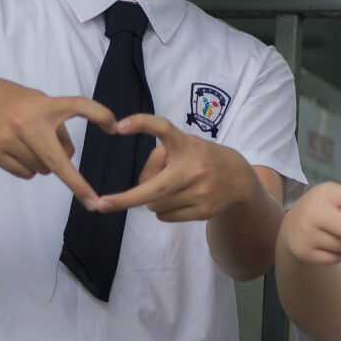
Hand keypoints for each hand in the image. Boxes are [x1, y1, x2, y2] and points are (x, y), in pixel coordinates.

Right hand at [0, 76, 115, 204]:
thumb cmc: (19, 105)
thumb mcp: (43, 105)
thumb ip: (62, 129)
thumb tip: (69, 159)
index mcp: (44, 106)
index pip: (81, 106)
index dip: (101, 116)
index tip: (111, 141)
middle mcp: (25, 122)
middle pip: (57, 161)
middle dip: (72, 178)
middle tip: (82, 189)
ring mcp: (6, 139)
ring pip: (41, 170)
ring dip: (44, 165)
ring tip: (31, 146)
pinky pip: (24, 173)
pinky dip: (28, 168)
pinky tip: (17, 152)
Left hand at [90, 114, 265, 220]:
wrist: (238, 179)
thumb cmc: (199, 158)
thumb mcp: (182, 147)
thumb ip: (156, 162)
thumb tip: (141, 189)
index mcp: (186, 145)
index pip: (163, 129)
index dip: (141, 124)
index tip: (119, 126)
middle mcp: (195, 168)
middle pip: (153, 189)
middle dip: (125, 199)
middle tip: (101, 205)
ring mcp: (201, 192)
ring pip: (156, 205)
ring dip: (153, 200)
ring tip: (171, 189)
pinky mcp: (203, 211)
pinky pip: (166, 216)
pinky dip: (163, 210)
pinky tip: (179, 200)